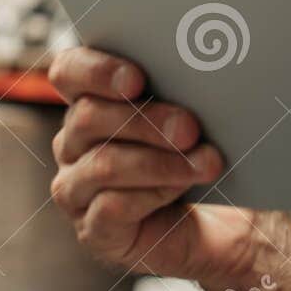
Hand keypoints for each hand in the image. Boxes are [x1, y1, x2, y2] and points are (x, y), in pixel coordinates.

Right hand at [47, 47, 290, 290]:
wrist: (221, 222)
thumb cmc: (201, 154)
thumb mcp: (196, 114)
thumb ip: (186, 88)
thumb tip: (207, 60)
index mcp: (90, 99)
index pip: (69, 71)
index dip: (96, 71)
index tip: (137, 79)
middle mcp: (74, 141)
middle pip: (88, 117)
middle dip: (146, 120)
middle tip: (190, 128)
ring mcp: (77, 188)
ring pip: (103, 164)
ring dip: (160, 162)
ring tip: (205, 162)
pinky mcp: (93, 229)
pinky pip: (111, 208)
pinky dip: (154, 195)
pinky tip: (182, 189)